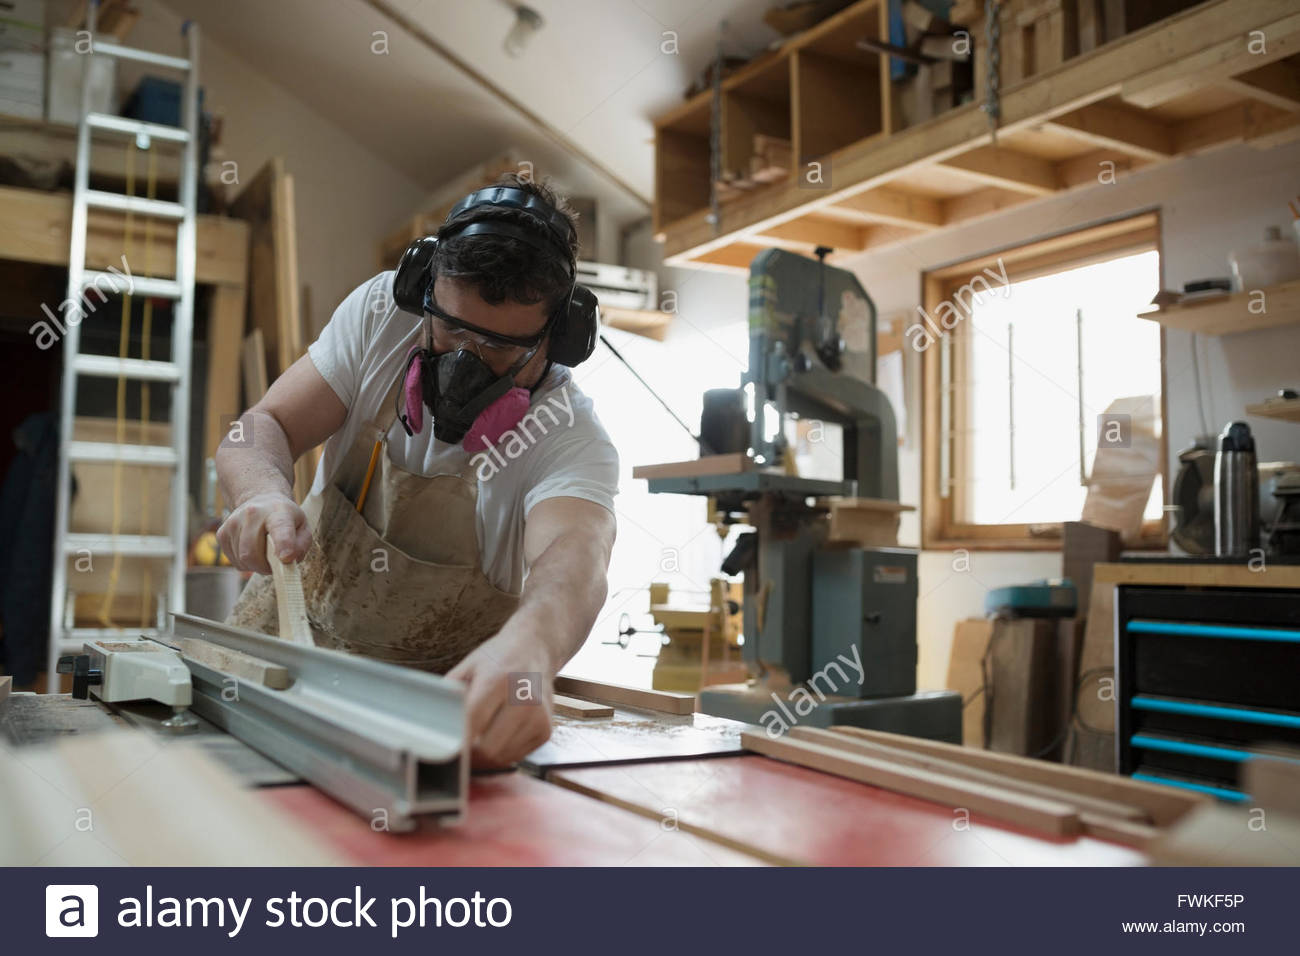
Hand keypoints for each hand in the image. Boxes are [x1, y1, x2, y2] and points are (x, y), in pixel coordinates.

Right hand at [216, 492, 311, 572]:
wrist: (261, 501)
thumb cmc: (285, 519)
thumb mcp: (303, 528)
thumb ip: (301, 545)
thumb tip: (287, 560)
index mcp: (278, 511)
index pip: (279, 527)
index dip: (283, 544)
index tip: (286, 558)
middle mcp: (251, 513)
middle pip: (252, 553)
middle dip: (265, 567)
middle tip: (275, 565)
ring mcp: (233, 523)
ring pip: (243, 560)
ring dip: (257, 566)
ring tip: (265, 553)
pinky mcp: (222, 534)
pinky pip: (236, 562)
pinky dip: (247, 564)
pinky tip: (254, 550)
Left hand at [447, 624, 554, 768]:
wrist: (535, 648)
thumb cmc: (497, 659)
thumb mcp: (468, 667)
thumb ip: (449, 695)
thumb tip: (429, 725)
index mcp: (498, 680)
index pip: (472, 722)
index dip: (455, 740)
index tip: (443, 748)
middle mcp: (523, 699)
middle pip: (487, 747)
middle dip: (469, 752)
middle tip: (459, 747)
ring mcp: (539, 716)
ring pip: (501, 757)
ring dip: (485, 755)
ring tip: (478, 739)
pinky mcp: (546, 729)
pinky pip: (516, 756)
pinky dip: (502, 752)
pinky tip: (499, 735)